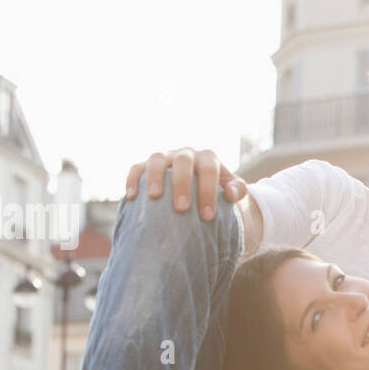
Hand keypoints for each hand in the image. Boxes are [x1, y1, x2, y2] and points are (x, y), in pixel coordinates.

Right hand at [124, 148, 247, 219]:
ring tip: (154, 197)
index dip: (209, 191)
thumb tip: (230, 195)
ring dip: (154, 176)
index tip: (208, 216)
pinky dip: (133, 179)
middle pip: (183, 161)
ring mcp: (165, 157)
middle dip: (182, 184)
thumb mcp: (232, 189)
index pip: (209, 170)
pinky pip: (137, 167)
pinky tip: (131, 196)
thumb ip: (237, 190)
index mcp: (208, 158)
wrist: (198, 184)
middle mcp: (186, 153)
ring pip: (157, 159)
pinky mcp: (146, 164)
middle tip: (182, 208)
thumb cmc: (217, 191)